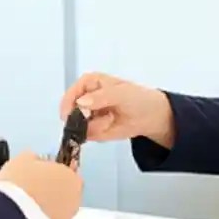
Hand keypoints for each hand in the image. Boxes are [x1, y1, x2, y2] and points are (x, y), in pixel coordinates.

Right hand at [0, 152, 82, 218]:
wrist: (13, 217)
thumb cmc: (19, 185)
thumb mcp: (21, 160)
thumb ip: (32, 159)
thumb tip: (33, 160)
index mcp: (71, 176)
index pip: (65, 172)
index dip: (50, 174)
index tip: (37, 176)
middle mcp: (74, 199)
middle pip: (64, 193)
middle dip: (51, 193)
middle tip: (30, 192)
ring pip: (58, 212)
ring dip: (46, 210)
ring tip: (25, 209)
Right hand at [59, 72, 175, 147]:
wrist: (150, 116)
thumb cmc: (137, 98)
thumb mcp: (121, 93)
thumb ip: (101, 97)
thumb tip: (81, 103)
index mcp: (89, 83)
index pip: (71, 93)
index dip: (68, 105)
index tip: (69, 116)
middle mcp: (84, 99)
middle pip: (71, 112)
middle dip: (84, 119)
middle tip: (104, 116)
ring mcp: (87, 116)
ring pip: (79, 126)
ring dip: (96, 126)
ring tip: (112, 119)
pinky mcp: (91, 130)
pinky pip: (88, 135)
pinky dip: (99, 133)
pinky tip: (111, 126)